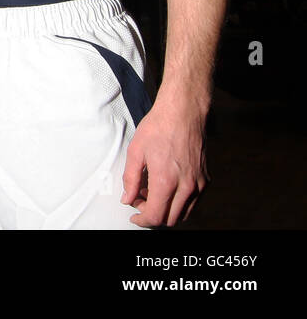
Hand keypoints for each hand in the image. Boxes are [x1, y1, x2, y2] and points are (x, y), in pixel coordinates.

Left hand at [121, 95, 208, 226]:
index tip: (134, 216)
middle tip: (140, 200)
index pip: (156, 216)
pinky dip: (179, 203)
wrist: (183, 113)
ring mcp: (199, 184)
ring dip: (167, 211)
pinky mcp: (206, 179)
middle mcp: (186, 186)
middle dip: (152, 215)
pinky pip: (193, 202)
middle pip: (170, 219)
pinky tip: (167, 188)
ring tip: (152, 193)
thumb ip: (130, 179)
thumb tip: (128, 199)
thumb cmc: (159, 128)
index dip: (142, 220)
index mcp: (166, 181)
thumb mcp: (136, 152)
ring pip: (184, 214)